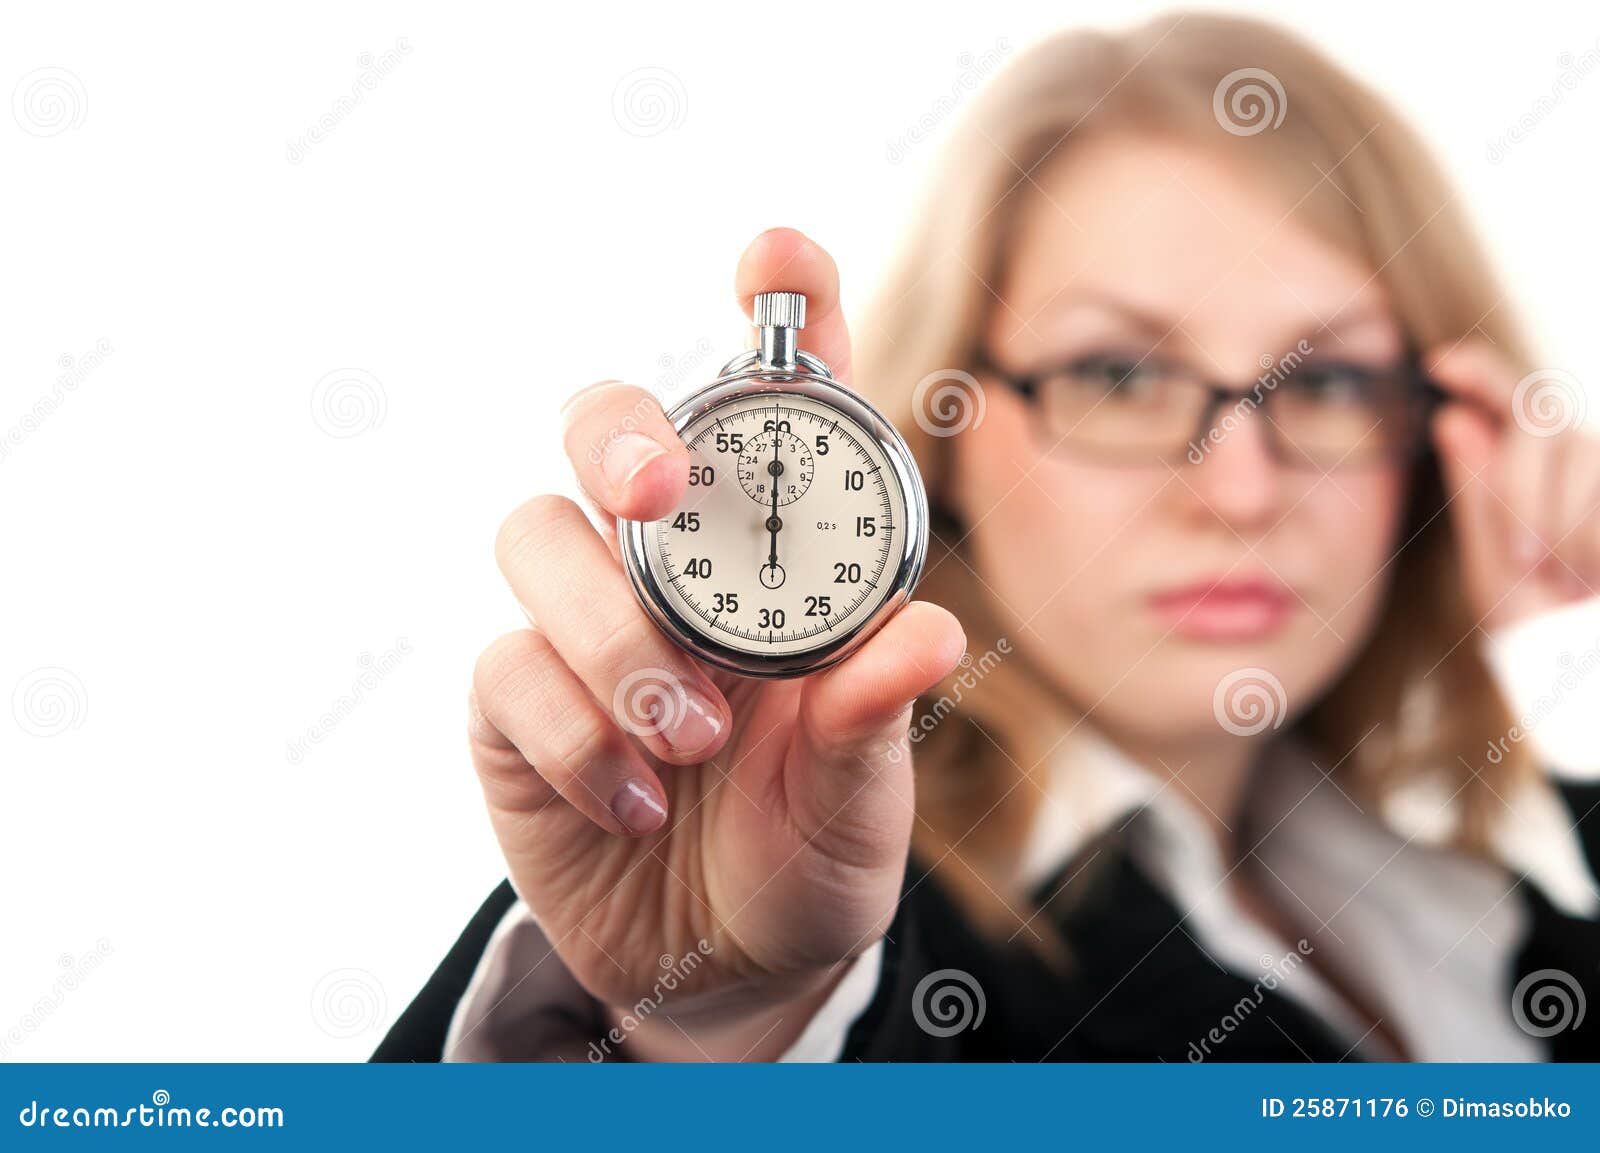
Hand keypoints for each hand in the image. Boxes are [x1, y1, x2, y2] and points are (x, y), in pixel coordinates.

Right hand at [466, 228, 965, 1058]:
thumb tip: (923, 636)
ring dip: (610, 631)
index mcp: (778, 552)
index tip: (776, 250)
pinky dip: (572, 728)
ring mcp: (580, 623)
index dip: (775, 309)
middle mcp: (672, 562)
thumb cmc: (812, 848)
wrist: (725, 968)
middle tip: (660, 496)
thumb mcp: (866, 792)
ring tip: (686, 737)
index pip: (769, 401)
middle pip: (603, 424)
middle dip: (622, 436)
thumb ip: (877, 714)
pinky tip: (633, 796)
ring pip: (535, 535)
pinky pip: (505, 669)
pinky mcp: (513, 704)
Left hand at [1429, 341, 1599, 629]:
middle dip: (1521, 495)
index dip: (1475, 370)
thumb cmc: (1539, 621)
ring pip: (1581, 460)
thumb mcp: (1493, 564)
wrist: (1586, 663)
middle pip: (1535, 424)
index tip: (1438, 363)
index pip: (1499, 395)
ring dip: (1566, 532)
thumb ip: (1479, 494)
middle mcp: (1568, 450)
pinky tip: (1596, 576)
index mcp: (1518, 463)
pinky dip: (1594, 546)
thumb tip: (1452, 416)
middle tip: (1524, 559)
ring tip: (1570, 579)